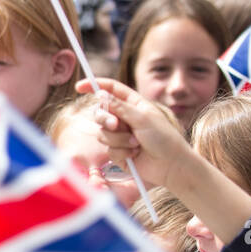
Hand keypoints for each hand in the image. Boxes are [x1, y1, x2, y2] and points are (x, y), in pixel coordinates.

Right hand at [74, 78, 192, 188]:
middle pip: (101, 112)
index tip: (80, 86)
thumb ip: (120, 107)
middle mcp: (125, 118)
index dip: (95, 86)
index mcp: (133, 104)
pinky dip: (121, 151)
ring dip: (119, 139)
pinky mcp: (118, 151)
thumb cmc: (163, 139)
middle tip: (116, 125)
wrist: (170, 166)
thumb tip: (101, 94)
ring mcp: (120, 135)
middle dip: (106, 119)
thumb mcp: (143, 118)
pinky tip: (134, 154)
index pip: (111, 90)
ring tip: (136, 144)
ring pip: (102, 132)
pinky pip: (108, 148)